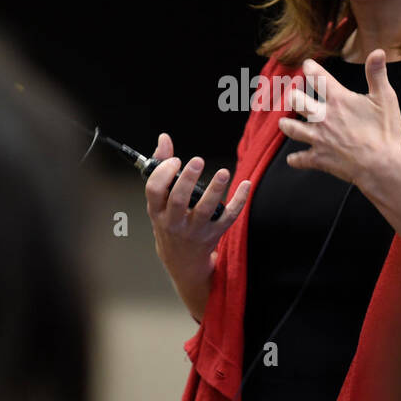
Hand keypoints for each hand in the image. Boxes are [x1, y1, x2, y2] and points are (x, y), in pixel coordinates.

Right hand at [144, 132, 251, 299]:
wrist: (181, 261)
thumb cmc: (170, 223)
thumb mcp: (159, 202)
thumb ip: (161, 168)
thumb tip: (164, 139)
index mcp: (157, 211)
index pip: (154, 191)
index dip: (163, 174)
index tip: (175, 160)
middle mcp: (174, 223)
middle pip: (178, 201)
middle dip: (187, 180)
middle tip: (197, 161)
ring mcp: (195, 230)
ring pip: (205, 210)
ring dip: (215, 191)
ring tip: (223, 172)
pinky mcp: (215, 234)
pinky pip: (228, 218)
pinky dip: (239, 201)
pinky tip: (245, 184)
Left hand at [277, 49, 400, 189]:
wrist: (381, 166)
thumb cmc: (385, 132)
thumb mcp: (385, 99)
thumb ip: (377, 74)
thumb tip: (377, 52)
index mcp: (338, 100)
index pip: (318, 78)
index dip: (310, 68)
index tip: (307, 64)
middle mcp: (323, 117)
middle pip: (296, 101)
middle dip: (293, 97)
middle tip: (293, 96)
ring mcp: (319, 138)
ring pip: (292, 129)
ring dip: (286, 125)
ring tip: (284, 123)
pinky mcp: (319, 158)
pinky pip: (300, 159)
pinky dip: (296, 159)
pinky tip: (293, 159)